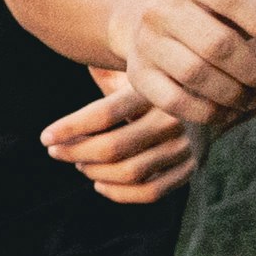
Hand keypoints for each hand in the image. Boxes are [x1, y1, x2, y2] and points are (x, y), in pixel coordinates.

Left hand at [41, 74, 209, 205]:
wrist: (210, 94)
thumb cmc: (155, 83)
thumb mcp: (134, 70)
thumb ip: (106, 72)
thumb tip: (77, 61)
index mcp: (154, 91)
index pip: (104, 113)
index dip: (70, 128)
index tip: (45, 137)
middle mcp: (173, 119)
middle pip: (113, 147)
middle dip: (76, 153)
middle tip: (56, 151)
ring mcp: (185, 147)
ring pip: (130, 173)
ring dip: (95, 173)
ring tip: (79, 164)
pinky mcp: (190, 168)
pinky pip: (150, 193)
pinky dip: (118, 194)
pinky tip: (100, 184)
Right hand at [103, 0, 255, 131]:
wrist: (167, 18)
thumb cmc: (230, 1)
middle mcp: (159, 5)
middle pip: (216, 43)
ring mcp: (145, 41)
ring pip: (195, 75)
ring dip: (236, 94)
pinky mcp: (139, 74)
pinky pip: (174, 101)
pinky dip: (209, 112)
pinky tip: (230, 110)